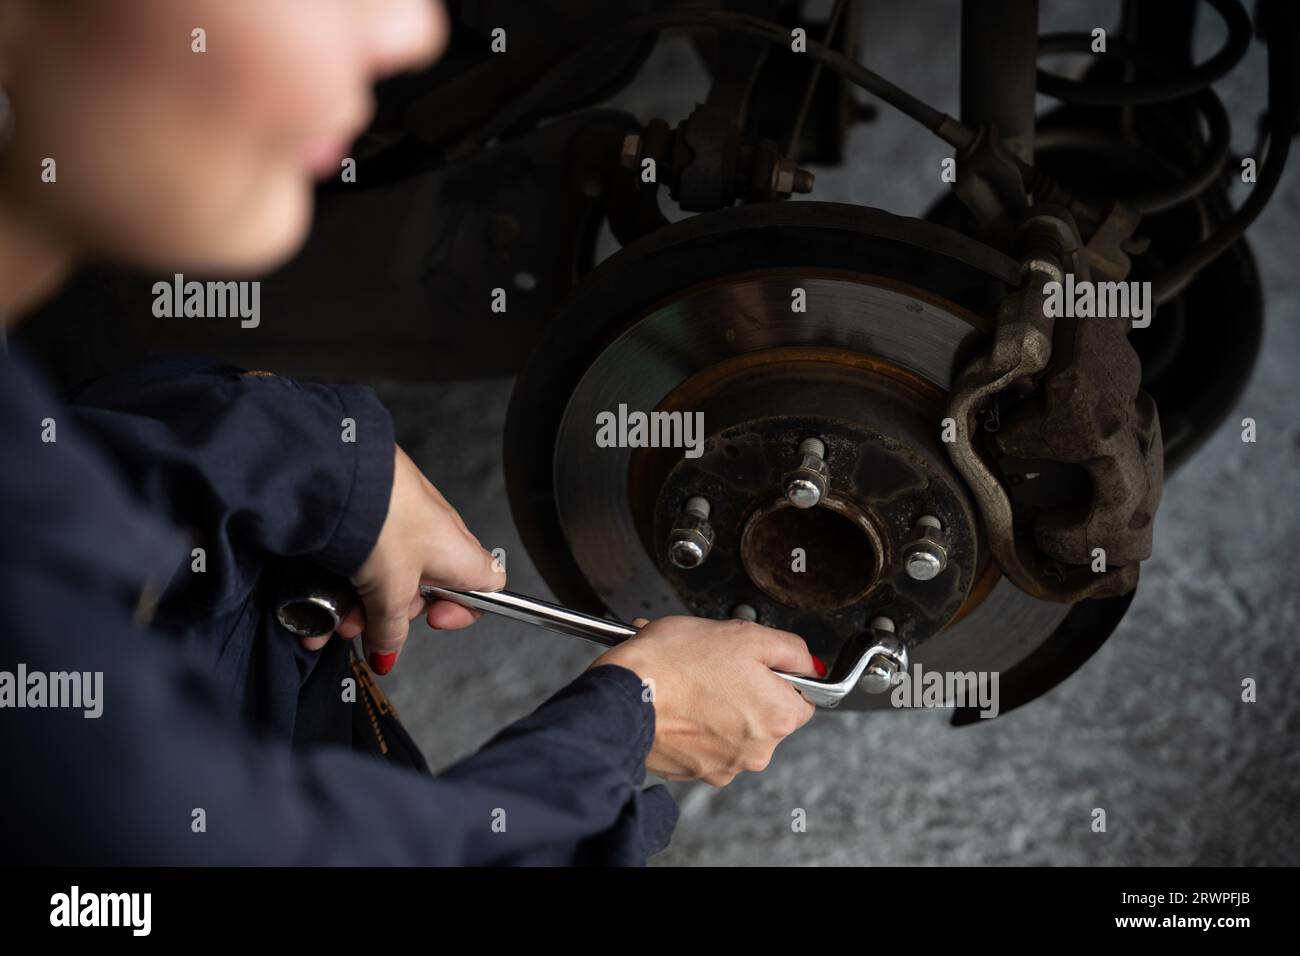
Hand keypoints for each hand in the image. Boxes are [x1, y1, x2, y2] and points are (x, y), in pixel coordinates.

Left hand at [308, 445, 504, 673]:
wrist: (339, 473)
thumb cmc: (383, 521)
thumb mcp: (388, 593)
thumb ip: (390, 630)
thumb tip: (387, 654)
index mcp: (460, 554)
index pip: (488, 586)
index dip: (464, 609)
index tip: (433, 619)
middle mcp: (438, 537)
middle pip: (426, 591)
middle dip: (391, 615)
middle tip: (365, 623)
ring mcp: (405, 524)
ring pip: (389, 578)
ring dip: (361, 606)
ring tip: (331, 617)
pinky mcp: (373, 515)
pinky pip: (366, 559)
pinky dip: (344, 582)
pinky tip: (318, 601)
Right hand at [591, 616, 818, 785]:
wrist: (621, 693)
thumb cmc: (674, 662)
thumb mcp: (743, 633)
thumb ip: (789, 649)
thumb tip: (810, 664)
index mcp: (778, 716)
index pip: (802, 698)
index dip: (776, 675)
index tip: (752, 664)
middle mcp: (757, 751)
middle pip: (766, 716)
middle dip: (745, 692)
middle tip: (715, 667)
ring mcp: (723, 766)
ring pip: (733, 731)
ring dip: (718, 709)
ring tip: (690, 683)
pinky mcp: (692, 772)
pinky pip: (704, 745)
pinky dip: (694, 727)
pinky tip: (678, 704)